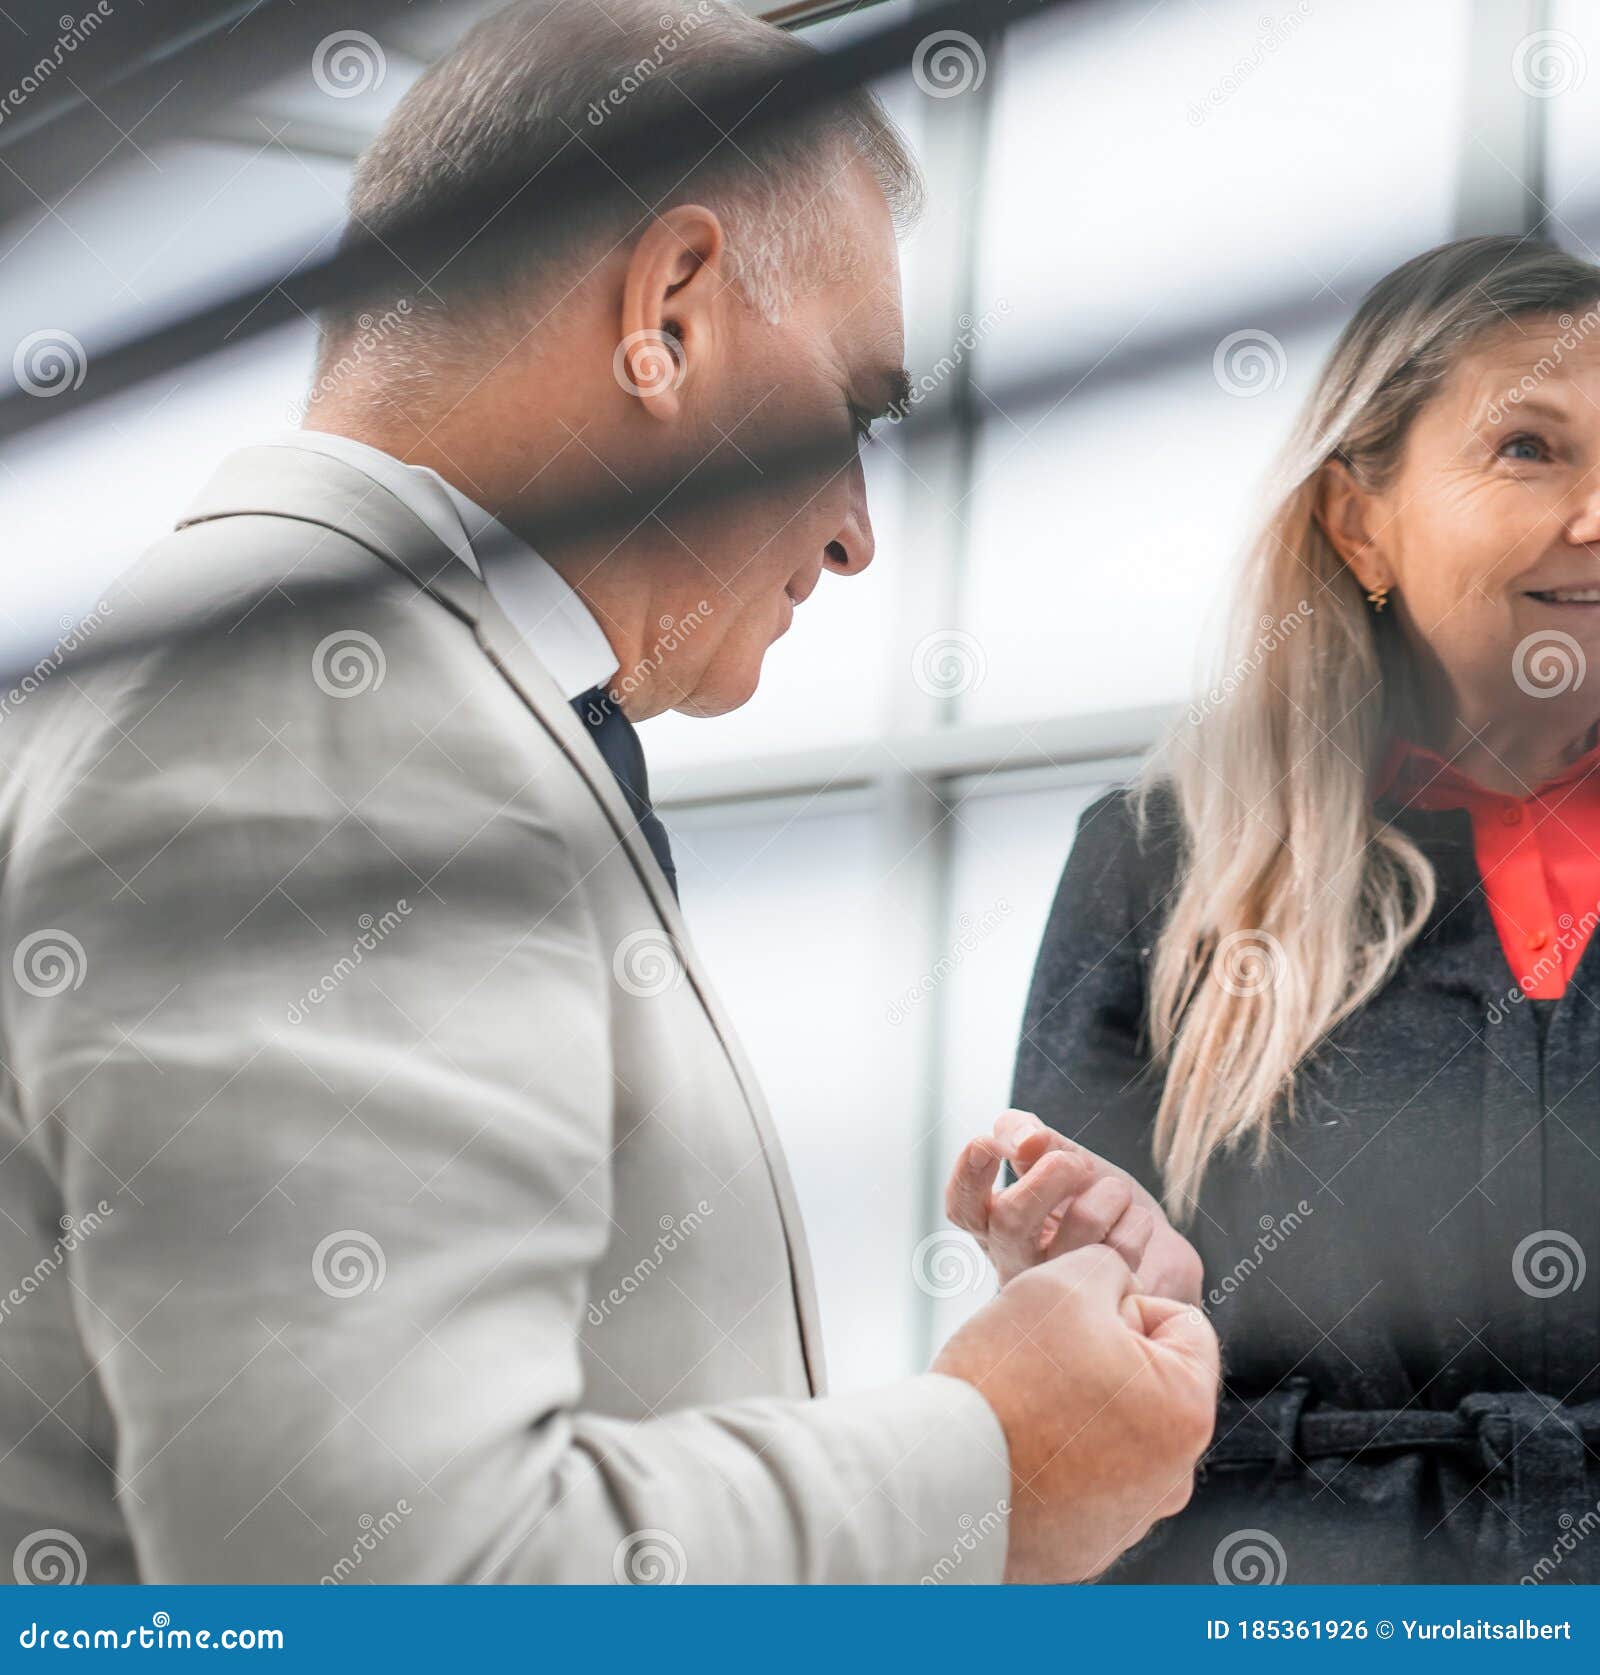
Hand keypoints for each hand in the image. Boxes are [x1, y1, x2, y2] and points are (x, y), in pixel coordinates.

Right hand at [933, 1243, 1219, 1583]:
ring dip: (1077, 1407)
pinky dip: (1053, 1458)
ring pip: (1114, 1427)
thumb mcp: (1063, 1281)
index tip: (1071, 1327)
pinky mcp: (1088, 1545)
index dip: (1123, 1305)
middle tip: (1041, 1361)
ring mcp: (1132, 1518)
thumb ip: (1110, 1266)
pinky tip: (1014, 1448)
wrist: (940, 1479)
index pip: (1182, 1324)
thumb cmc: (1005, 1378)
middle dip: (1101, 1357)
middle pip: (1148, 1378)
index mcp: (1187, 1412)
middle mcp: (1175, 1477)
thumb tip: (1119, 1287)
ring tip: (1023, 1405)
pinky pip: (1082, 1478)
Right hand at [946, 1108, 1202, 1303]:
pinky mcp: (1105, 1304)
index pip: (962, 1207)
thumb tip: (1025, 1140)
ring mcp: (1058, 1292)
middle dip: (1049, 1176)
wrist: (1152, 1241)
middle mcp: (1017, 1263)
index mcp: (995, 1225)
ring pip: (1080, 1231)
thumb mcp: (1058, 1155)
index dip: (968, 1173)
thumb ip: (1030, 1136)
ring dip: (1108, 1193)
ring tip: (1117, 1192)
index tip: (987, 1142)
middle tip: (1077, 1163)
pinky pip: (1122, 1252)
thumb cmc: (1093, 1198)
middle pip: (1011, 1220)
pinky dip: (1136, 1222)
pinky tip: (1134, 1227)